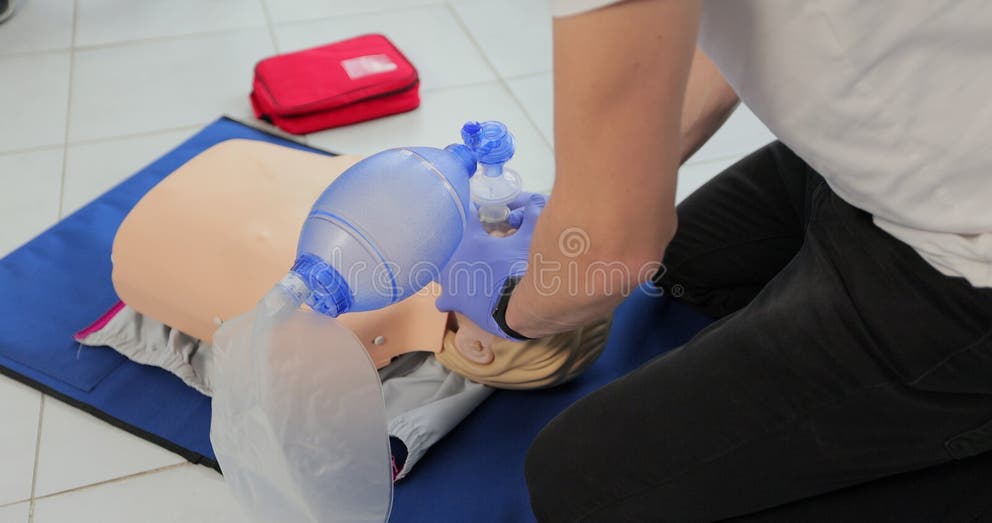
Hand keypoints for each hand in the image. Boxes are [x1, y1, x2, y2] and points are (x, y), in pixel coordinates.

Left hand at [436, 192, 546, 338]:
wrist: (513, 303)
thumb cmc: (519, 268)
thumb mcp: (528, 239)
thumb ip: (531, 217)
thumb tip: (538, 199)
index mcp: (471, 237)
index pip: (467, 215)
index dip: (475, 213)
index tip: (481, 213)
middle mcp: (453, 256)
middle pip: (446, 243)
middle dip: (457, 242)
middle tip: (474, 247)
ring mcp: (449, 279)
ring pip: (438, 270)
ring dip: (448, 270)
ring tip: (462, 272)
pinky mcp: (451, 299)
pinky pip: (442, 300)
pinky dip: (449, 299)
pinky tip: (457, 299)